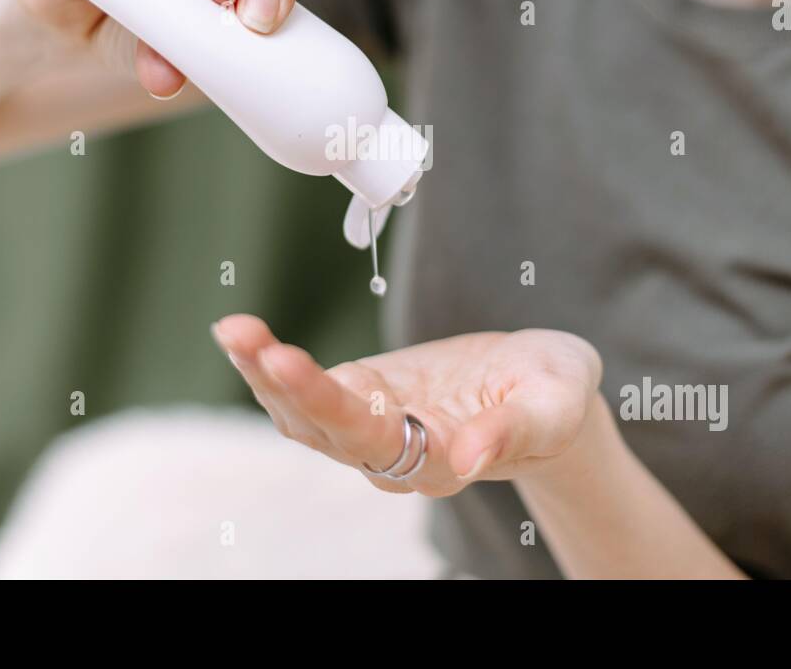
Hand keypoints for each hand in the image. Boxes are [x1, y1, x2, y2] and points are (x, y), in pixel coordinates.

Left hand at [210, 315, 602, 496]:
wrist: (541, 388)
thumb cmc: (553, 395)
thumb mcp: (556, 404)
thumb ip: (516, 430)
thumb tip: (469, 457)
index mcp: (440, 462)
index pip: (374, 440)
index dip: (329, 404)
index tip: (293, 364)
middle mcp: (395, 455)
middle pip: (323, 428)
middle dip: (280, 382)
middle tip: (244, 335)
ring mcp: (370, 426)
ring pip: (302, 414)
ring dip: (262, 373)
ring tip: (233, 329)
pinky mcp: (359, 395)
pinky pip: (304, 391)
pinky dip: (269, 364)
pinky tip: (241, 336)